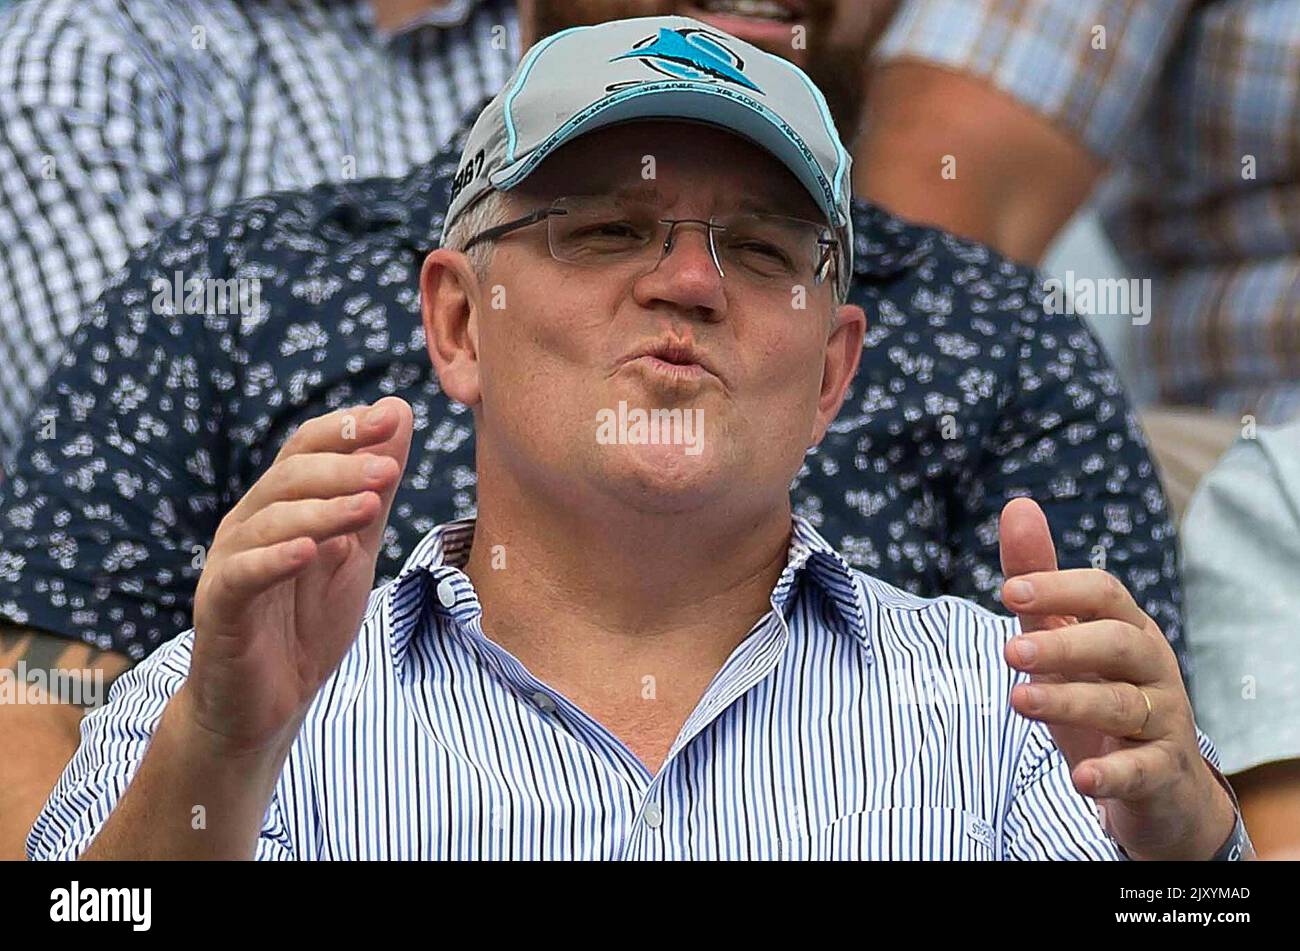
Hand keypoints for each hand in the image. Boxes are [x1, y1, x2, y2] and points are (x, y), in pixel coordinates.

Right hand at [186, 397, 412, 760]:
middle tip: (389, 467)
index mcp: (280, 505)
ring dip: (323, 510)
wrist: (268, 704)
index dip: (346, 429)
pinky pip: (244, 575)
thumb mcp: (358, 548)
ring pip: (270, 521)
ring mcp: (230, 564)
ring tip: (370, 505)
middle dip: (342, 467)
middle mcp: (249, 524)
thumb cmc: (308, 620)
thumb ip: (375, 488)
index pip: (306, 448)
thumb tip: (399, 413)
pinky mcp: (218, 608)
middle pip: (289, 478)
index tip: (391, 415)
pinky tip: (311, 551)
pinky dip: (276, 559)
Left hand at [998, 497, 1235, 859]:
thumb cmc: (1099, 692)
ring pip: (1122, 704)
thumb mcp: (1063, 636)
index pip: (1102, 594)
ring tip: (1018, 701)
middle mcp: (1151, 666)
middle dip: (1064, 644)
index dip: (1058, 589)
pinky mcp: (1161, 772)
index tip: (1008, 593)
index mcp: (1126, 626)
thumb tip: (1017, 504)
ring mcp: (1162, 720)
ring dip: (1069, 701)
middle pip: (1117, 643)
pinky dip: (1112, 773)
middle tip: (1009, 651)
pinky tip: (1080, 778)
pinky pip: (1141, 770)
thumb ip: (1039, 579)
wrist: (1156, 783)